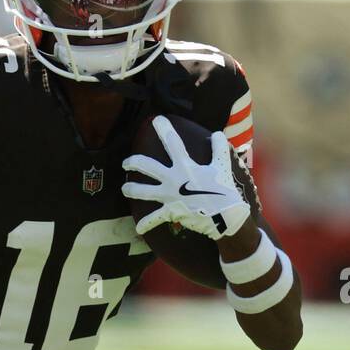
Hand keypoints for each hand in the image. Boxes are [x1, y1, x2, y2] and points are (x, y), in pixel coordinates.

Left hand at [122, 116, 250, 239]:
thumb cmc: (224, 189)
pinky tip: (138, 229)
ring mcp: (169, 196)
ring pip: (143, 192)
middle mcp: (172, 179)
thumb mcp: (223, 165)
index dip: (164, 129)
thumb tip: (218, 133)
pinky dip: (146, 224)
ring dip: (131, 190)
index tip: (156, 119)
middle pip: (147, 167)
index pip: (173, 142)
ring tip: (124, 189)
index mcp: (185, 165)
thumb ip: (219, 148)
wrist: (224, 215)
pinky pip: (154, 219)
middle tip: (125, 163)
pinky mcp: (170, 211)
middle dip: (133, 162)